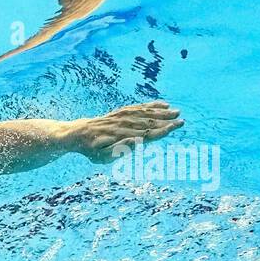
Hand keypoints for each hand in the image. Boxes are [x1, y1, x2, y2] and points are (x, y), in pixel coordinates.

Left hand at [64, 101, 182, 162]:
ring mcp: (121, 116)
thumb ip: (119, 150)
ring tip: (176, 111)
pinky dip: (150, 104)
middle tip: (182, 120)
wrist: (77, 134)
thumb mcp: (102, 156)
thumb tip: (137, 141)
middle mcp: (123, 124)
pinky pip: (137, 107)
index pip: (146, 133)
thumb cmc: (91, 150)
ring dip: (161, 112)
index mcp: (121, 136)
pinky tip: (162, 103)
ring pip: (144, 112)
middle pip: (148, 122)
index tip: (175, 126)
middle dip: (166, 120)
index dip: (162, 130)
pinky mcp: (120, 112)